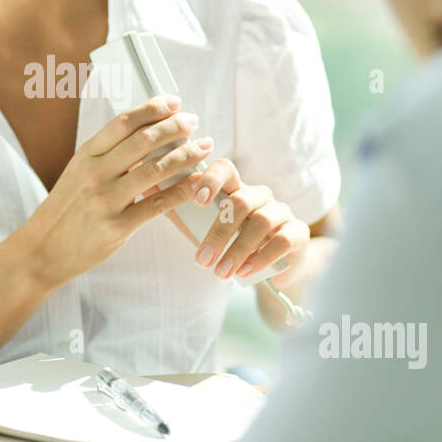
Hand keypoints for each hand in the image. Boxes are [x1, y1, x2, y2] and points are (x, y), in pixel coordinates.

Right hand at [23, 97, 214, 290]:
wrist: (42, 250)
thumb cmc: (65, 210)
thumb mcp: (77, 174)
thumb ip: (106, 156)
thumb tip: (143, 135)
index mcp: (85, 156)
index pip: (124, 122)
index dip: (153, 108)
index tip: (174, 103)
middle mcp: (95, 174)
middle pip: (144, 141)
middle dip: (175, 127)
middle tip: (193, 122)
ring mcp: (106, 200)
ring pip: (155, 169)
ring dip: (185, 155)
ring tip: (203, 148)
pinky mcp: (117, 227)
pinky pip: (157, 204)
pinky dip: (181, 191)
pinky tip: (196, 184)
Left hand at [182, 158, 309, 288]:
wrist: (269, 270)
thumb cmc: (229, 242)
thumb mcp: (203, 226)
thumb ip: (177, 208)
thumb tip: (144, 186)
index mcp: (235, 188)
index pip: (225, 169)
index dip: (211, 179)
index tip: (196, 199)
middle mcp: (260, 195)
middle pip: (241, 201)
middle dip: (219, 232)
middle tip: (201, 260)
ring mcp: (281, 212)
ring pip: (261, 221)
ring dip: (237, 249)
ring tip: (220, 273)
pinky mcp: (298, 233)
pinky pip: (282, 240)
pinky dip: (261, 257)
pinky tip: (244, 273)